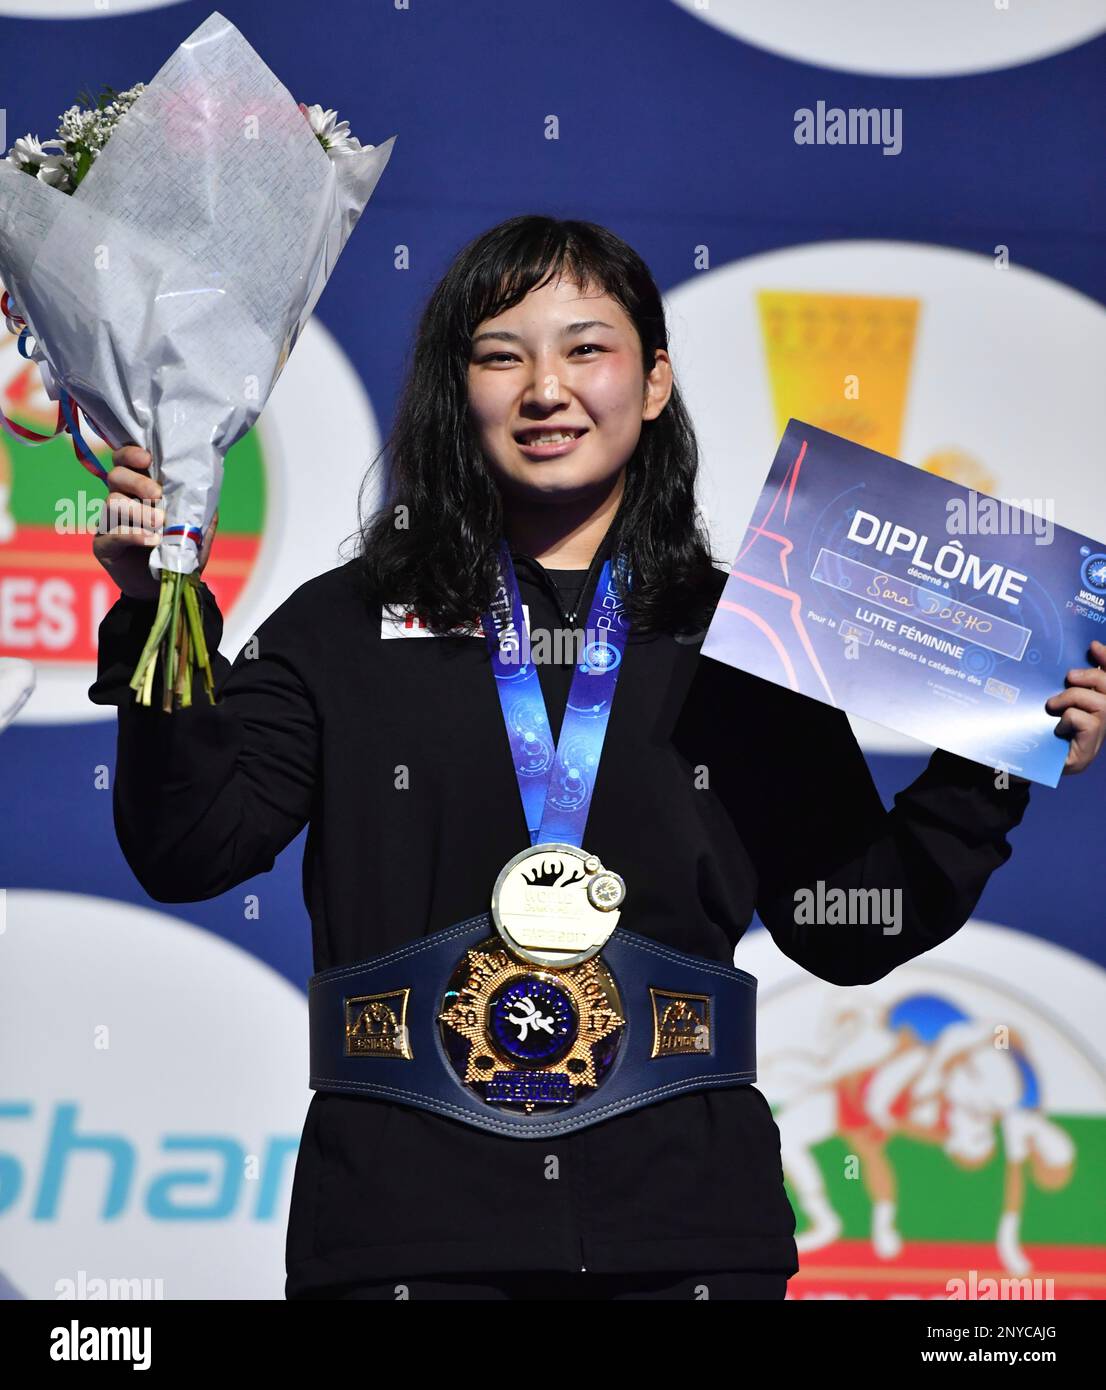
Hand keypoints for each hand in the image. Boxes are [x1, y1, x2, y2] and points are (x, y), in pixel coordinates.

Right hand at [92, 445, 217, 601]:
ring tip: (160, 523)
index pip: (125, 461)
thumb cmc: (178, 552)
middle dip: (137, 481)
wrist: (165, 588)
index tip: (147, 459)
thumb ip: (201, 511)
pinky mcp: (103, 545)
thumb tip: (207, 492)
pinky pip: (113, 534)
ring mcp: (109, 522)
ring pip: (112, 502)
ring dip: (138, 510)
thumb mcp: (197, 530)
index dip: (131, 454)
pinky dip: (133, 535)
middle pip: (116, 476)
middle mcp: (121, 500)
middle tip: (157, 494)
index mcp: (139, 489)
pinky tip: (152, 539)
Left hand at [1045, 639, 1105, 774]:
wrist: (1017, 765)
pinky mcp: (1089, 750)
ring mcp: (1099, 738)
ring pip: (1102, 704)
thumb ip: (1060, 686)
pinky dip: (1070, 718)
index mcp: (1094, 706)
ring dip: (1075, 698)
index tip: (1093, 646)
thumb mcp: (1046, 703)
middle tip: (1068, 677)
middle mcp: (1104, 722)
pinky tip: (1057, 728)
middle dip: (1092, 676)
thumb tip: (1069, 660)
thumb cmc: (1033, 730)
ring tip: (1052, 705)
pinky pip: (1089, 722)